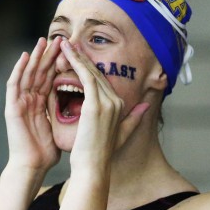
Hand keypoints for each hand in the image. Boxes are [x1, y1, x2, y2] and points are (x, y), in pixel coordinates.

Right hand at [5, 37, 60, 173]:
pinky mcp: (12, 107)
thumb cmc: (47, 152)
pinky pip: (13, 84)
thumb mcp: (63, 128)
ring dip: (34, 56)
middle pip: (40, 72)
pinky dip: (18, 69)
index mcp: (41, 103)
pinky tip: (25, 56)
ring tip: (43, 41)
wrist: (32, 166)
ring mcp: (19, 102)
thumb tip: (91, 108)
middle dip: (49, 55)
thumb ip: (70, 114)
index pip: (52, 78)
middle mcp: (30, 99)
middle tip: (60, 39)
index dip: (61, 64)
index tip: (72, 50)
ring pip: (27, 73)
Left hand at [60, 39, 148, 168]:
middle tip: (68, 42)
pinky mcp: (96, 105)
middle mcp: (116, 101)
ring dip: (76, 55)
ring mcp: (107, 102)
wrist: (93, 167)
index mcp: (120, 105)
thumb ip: (134, 119)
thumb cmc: (100, 154)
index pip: (102, 80)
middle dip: (82, 56)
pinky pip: (85, 77)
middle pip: (97, 73)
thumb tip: (146, 107)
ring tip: (63, 44)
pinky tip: (65, 54)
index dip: (89, 66)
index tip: (78, 54)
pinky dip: (75, 63)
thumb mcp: (121, 134)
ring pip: (91, 71)